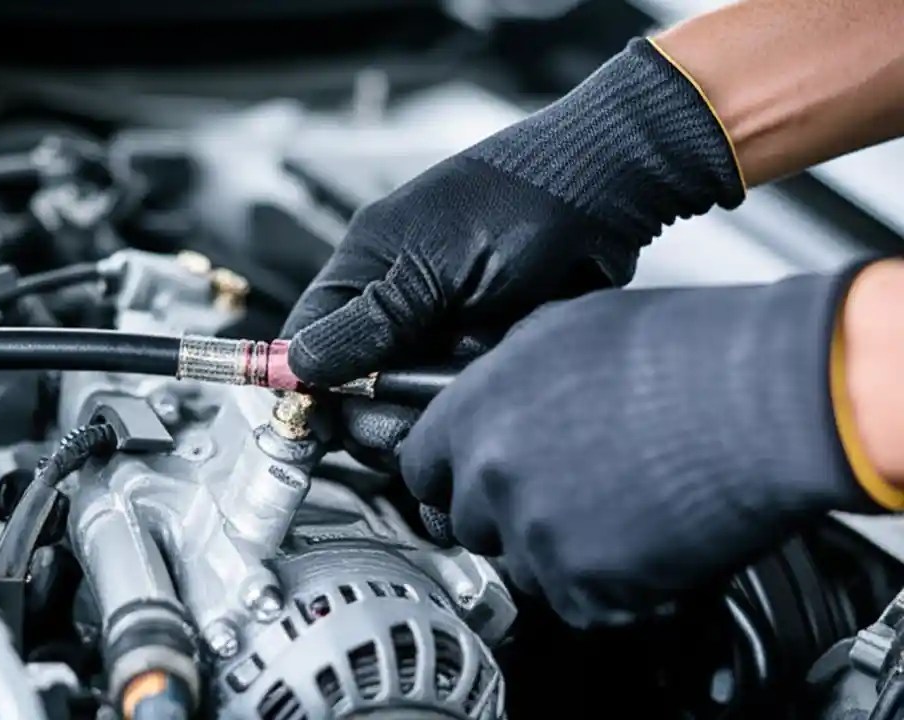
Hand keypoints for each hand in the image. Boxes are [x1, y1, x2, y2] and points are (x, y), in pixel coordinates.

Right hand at [283, 37, 744, 388]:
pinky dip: (478, 388)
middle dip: (385, 405)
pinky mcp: (484, 345)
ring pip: (413, 397)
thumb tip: (299, 368)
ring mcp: (442, 325)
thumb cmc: (518, 205)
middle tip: (415, 413)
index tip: (325, 425)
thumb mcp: (431, 270)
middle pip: (359, 383)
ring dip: (438, 396)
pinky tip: (501, 365)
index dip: (311, 386)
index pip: (309, 338)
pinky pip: (462, 391)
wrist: (610, 191)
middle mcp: (396, 299)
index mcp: (366, 266)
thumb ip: (368, 324)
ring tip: (476, 366)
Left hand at [398, 268, 880, 627]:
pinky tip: (644, 537)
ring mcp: (536, 535)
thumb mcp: (564, 328)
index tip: (471, 476)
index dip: (449, 473)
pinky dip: (608, 586)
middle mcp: (493, 476)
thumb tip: (491, 391)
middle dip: (507, 510)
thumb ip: (505, 374)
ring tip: (619, 505)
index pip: (420, 466)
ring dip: (560, 548)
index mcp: (475, 412)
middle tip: (566, 487)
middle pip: (467, 521)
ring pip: (522, 564)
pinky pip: (576, 602)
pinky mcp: (587, 586)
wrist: (762, 400)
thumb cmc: (682, 350)